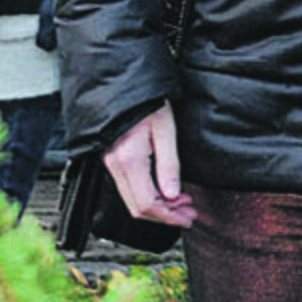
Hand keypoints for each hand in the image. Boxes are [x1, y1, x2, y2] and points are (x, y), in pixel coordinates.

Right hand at [102, 103, 198, 226]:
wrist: (122, 84)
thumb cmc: (146, 101)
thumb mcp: (166, 130)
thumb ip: (169, 165)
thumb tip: (173, 195)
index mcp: (129, 161)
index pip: (146, 205)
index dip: (169, 217)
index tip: (188, 217)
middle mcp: (115, 166)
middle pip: (137, 207)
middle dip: (166, 215)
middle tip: (190, 212)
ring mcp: (110, 164)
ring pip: (132, 200)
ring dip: (159, 206)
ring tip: (183, 202)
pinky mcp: (112, 159)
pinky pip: (128, 187)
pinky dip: (148, 195)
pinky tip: (166, 190)